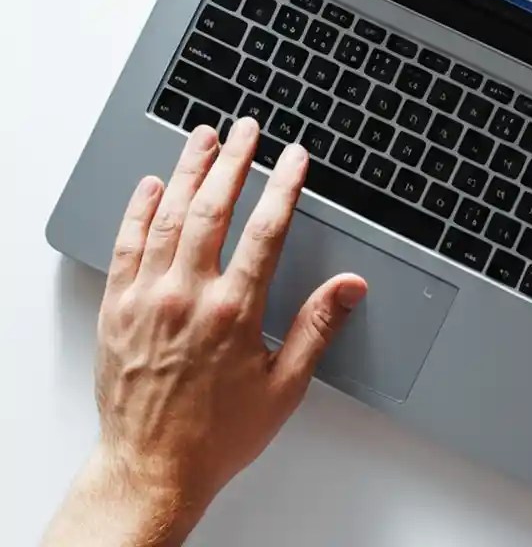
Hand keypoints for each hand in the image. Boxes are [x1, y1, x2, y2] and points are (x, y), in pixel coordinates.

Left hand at [43, 120, 365, 546]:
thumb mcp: (285, 386)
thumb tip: (350, 287)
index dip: (284, 186)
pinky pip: (127, 245)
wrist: (152, 468)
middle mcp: (187, 297)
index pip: (265, 230)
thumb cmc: (217, 434)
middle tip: (247, 129)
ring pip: (168, 217)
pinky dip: (139, 210)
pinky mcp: (116, 309)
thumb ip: (318, 327)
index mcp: (234, 312)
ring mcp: (146, 299)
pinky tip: (152, 186)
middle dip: (234, 161)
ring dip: (188, 171)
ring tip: (203, 138)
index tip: (295, 158)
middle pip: (213, 209)